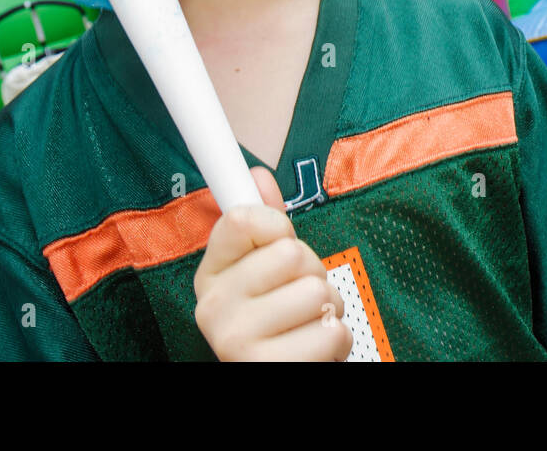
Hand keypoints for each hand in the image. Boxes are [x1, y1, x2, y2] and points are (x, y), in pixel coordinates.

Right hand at [194, 166, 352, 360]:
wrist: (281, 371)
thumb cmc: (279, 319)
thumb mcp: (268, 269)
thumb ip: (266, 223)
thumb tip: (258, 174)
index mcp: (210, 274)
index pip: (244, 219)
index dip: (278, 226)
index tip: (280, 244)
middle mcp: (213, 307)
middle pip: (291, 254)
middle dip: (313, 272)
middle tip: (300, 297)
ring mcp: (235, 341)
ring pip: (317, 293)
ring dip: (330, 308)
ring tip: (309, 323)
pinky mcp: (267, 368)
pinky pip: (332, 332)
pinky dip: (337, 340)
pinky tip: (313, 348)